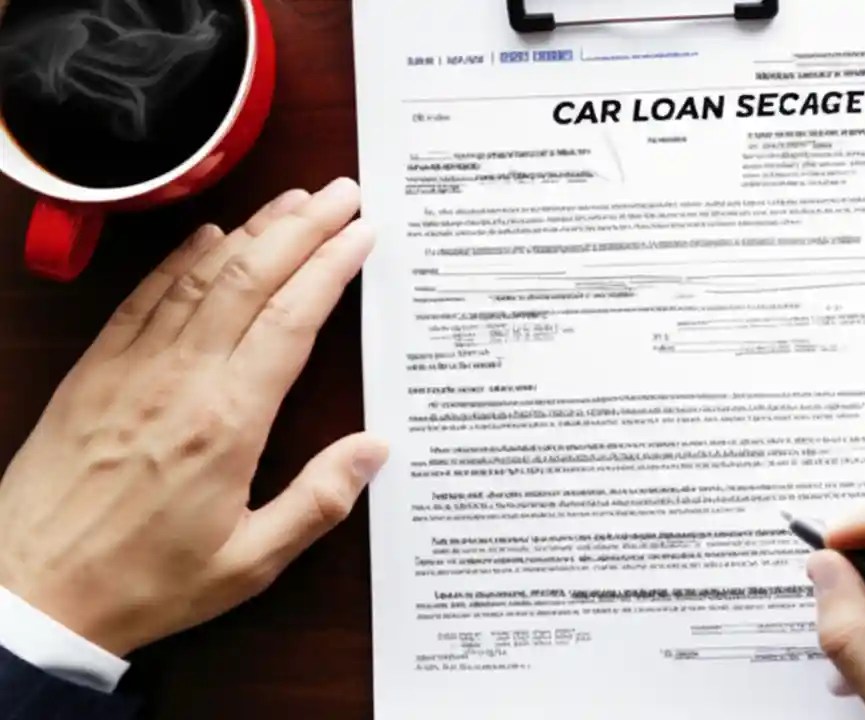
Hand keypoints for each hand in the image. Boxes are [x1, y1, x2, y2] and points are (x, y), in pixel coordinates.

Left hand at [0, 178, 385, 656]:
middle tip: (343, 193)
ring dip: (252, 229)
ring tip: (294, 200)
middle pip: (251, 277)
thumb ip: (319, 501)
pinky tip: (209, 234)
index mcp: (229, 420)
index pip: (292, 318)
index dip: (332, 267)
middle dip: (303, 227)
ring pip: (201, 275)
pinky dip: (182, 258)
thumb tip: (376, 448)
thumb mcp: (249, 562)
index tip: (363, 233)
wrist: (30, 590)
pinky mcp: (96, 369)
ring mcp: (133, 366)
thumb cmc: (145, 580)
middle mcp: (183, 377)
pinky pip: (146, 296)